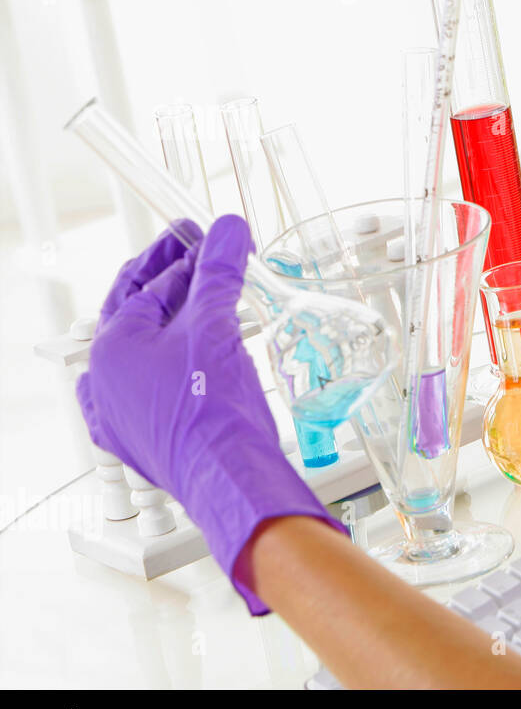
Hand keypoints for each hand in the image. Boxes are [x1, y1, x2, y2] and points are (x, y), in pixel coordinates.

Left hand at [76, 216, 342, 613]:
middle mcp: (105, 380)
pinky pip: (148, 393)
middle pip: (138, 316)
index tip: (210, 243)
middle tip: (206, 262)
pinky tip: (188, 365)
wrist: (228, 475)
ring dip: (176, 327)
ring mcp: (120, 413)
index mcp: (113, 347)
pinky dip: (170, 370)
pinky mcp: (142, 440)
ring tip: (212, 310)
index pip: (148, 285)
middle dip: (175, 286)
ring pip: (144, 355)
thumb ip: (220, 273)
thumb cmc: (212, 413)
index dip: (184, 258)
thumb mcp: (217, 327)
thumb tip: (226, 233)